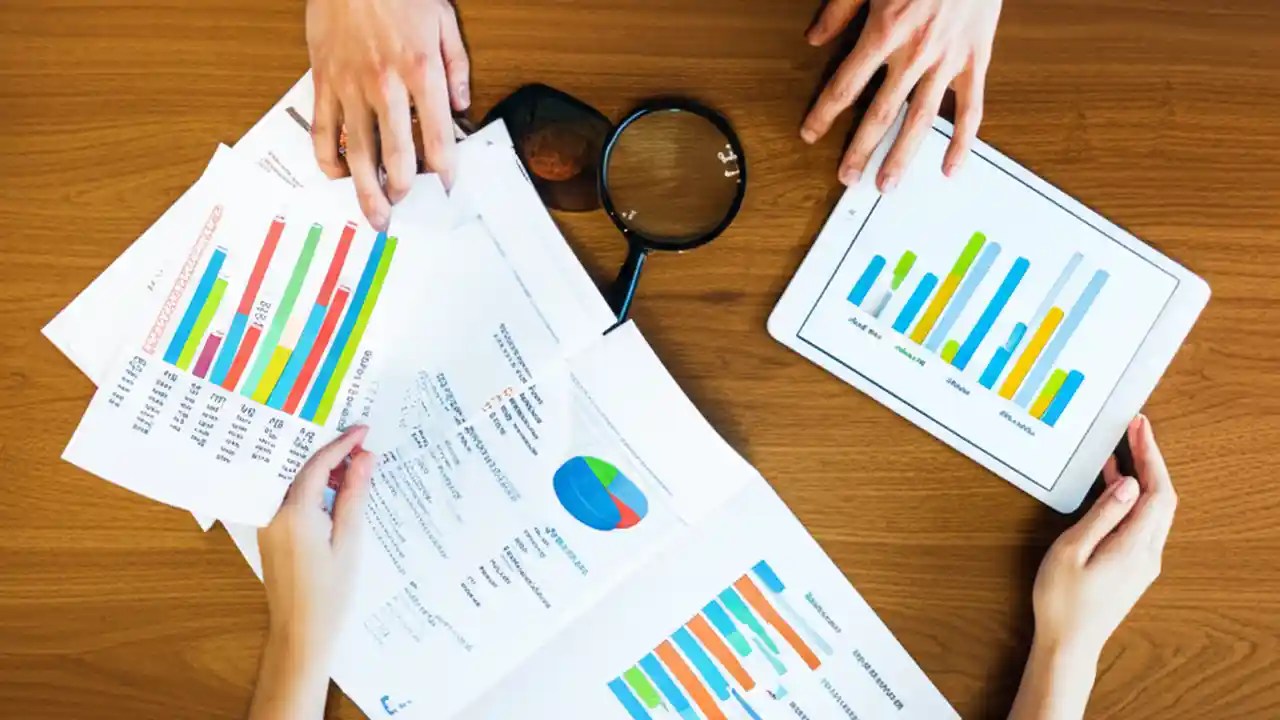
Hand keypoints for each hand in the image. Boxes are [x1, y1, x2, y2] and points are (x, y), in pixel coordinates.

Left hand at [259, 425, 374, 647]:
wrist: (301, 633)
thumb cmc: (330, 593)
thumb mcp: (349, 541)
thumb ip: (354, 496)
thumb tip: (364, 459)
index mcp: (295, 513)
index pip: (317, 465)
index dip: (342, 444)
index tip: (364, 431)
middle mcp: (276, 513)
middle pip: (303, 469)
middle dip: (333, 454)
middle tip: (363, 446)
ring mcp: (270, 524)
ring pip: (297, 484)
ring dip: (324, 472)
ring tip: (356, 468)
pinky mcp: (273, 535)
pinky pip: (293, 500)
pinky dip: (315, 491)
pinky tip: (336, 493)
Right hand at [306, 0, 469, 229]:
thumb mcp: (443, 19)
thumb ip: (457, 66)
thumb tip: (462, 106)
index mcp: (421, 72)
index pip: (438, 138)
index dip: (445, 172)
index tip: (448, 190)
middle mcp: (386, 86)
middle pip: (397, 155)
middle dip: (405, 191)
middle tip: (407, 210)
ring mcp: (351, 87)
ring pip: (359, 152)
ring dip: (367, 190)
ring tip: (375, 215)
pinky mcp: (323, 83)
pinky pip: (323, 132)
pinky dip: (329, 159)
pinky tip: (338, 176)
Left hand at [802, 0, 1001, 189]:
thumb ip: (841, 9)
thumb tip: (814, 38)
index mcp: (885, 31)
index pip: (845, 85)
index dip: (824, 113)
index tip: (810, 134)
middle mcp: (915, 53)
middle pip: (879, 113)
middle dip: (859, 149)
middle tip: (847, 177)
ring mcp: (948, 61)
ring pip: (920, 120)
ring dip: (902, 156)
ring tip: (887, 184)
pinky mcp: (977, 60)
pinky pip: (971, 109)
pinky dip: (961, 141)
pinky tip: (950, 168)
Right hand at [1031, 415, 1176, 658]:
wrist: (1069, 644)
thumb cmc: (1062, 601)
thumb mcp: (1072, 551)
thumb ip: (1103, 515)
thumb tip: (1128, 484)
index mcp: (1134, 546)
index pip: (1156, 491)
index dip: (1151, 455)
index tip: (1140, 428)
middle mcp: (1148, 553)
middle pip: (1162, 497)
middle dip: (1150, 459)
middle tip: (1135, 429)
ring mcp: (1143, 562)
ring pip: (1154, 509)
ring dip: (1142, 477)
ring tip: (1122, 450)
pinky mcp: (1133, 567)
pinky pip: (1142, 523)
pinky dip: (1132, 498)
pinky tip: (1114, 486)